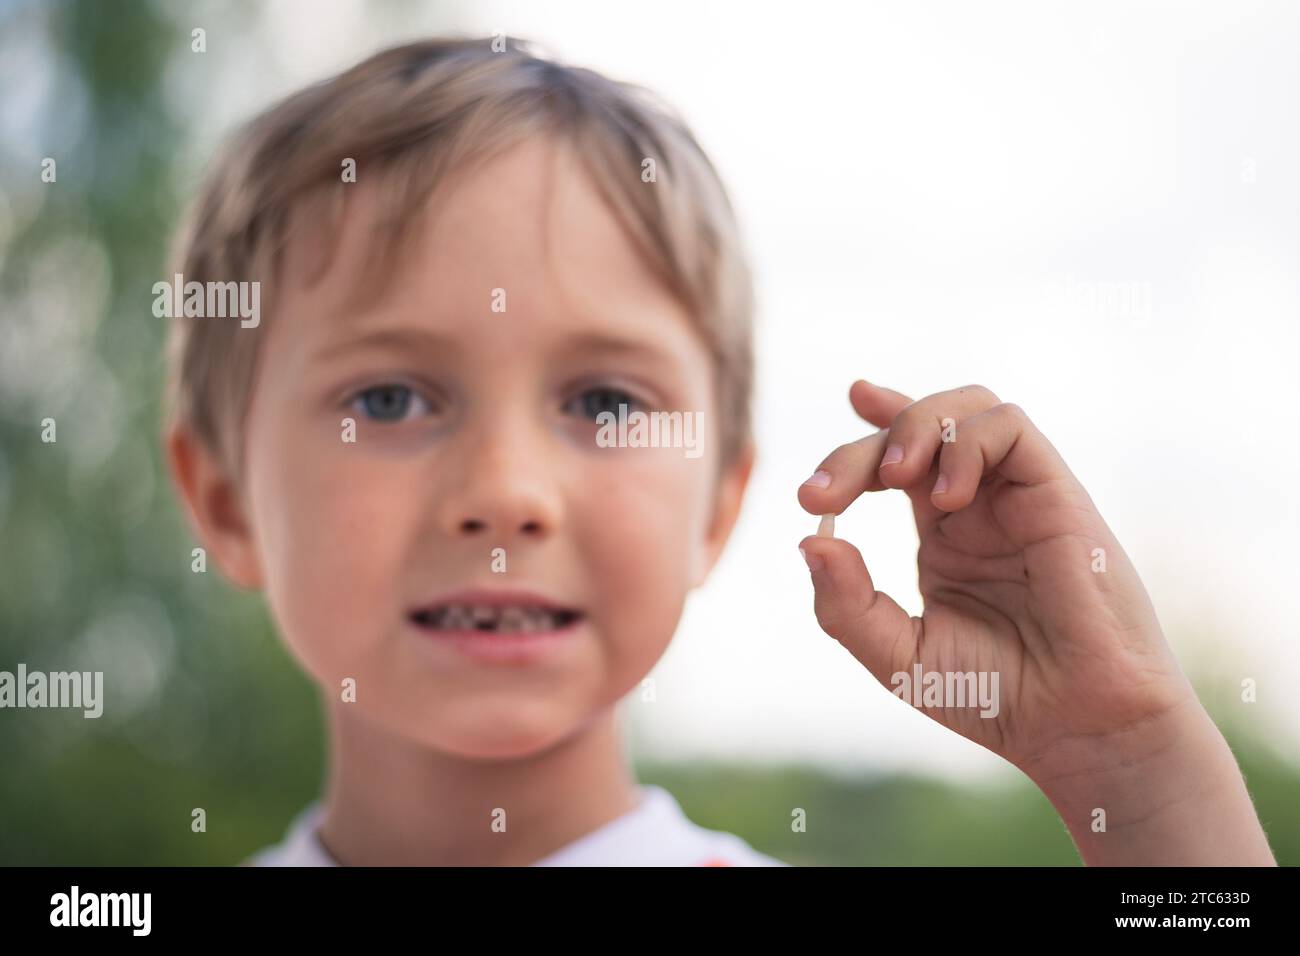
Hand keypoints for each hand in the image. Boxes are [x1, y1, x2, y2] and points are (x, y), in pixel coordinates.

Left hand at [797, 380, 1273, 862]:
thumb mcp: (897, 654)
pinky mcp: (1055, 494)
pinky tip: (944, 499)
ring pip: (969, 408)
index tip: (851, 398)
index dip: (875, 423)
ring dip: (915, 426)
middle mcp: (978, 505)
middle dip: (859, 449)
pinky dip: (967, 445)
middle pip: (917, 430)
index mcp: (942, 533)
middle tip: (819, 495)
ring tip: (890, 477)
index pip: (903, 456)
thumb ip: (846, 604)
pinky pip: (1010, 429)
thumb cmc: (993, 696)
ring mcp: (1016, 496)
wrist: (1075, 727)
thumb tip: (810, 541)